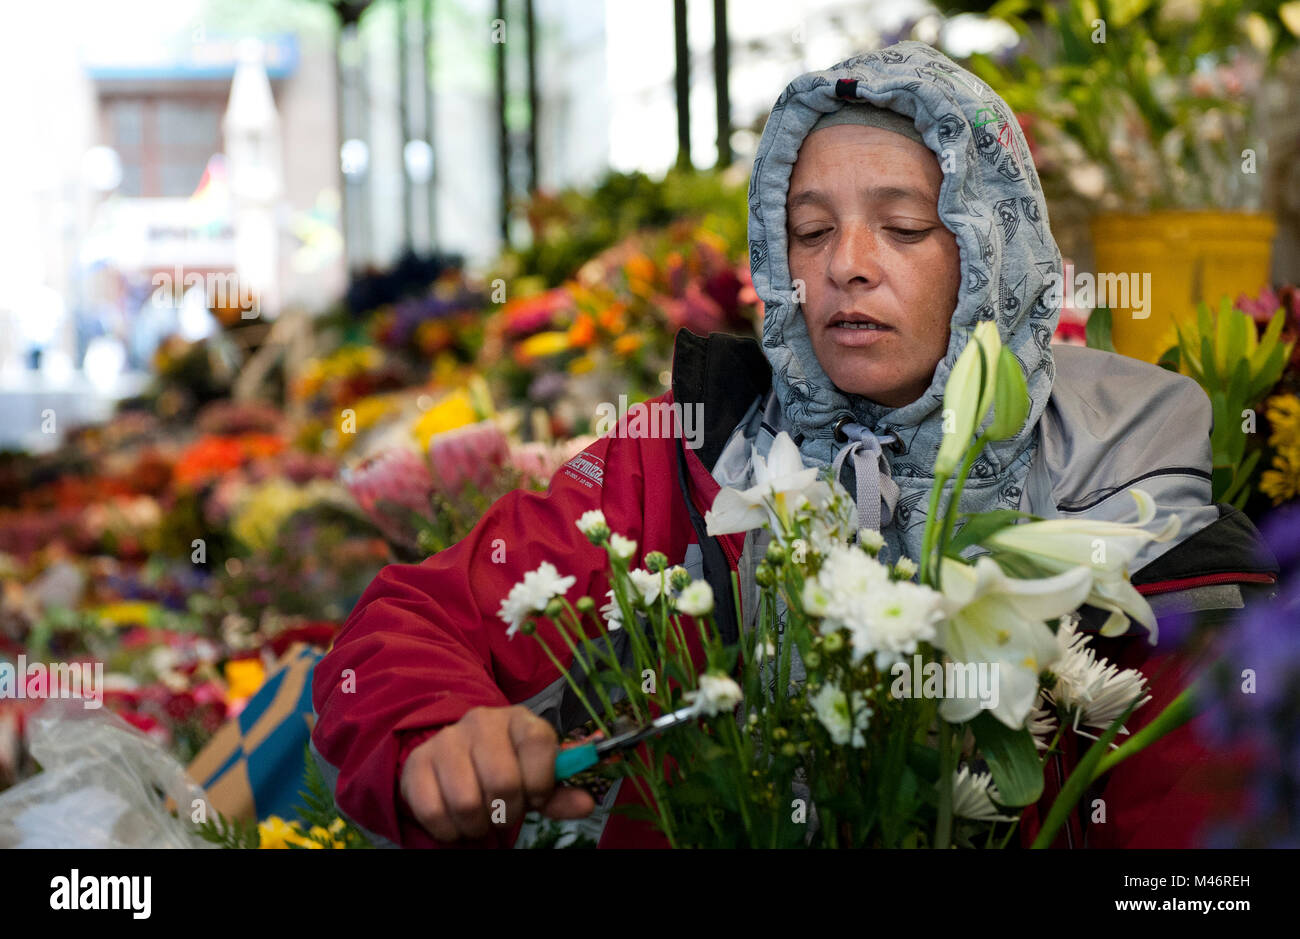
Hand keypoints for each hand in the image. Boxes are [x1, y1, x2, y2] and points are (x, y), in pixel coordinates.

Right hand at [399, 705, 596, 842]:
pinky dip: (449, 830)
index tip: (536, 797)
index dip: (540, 782)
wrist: (453, 757)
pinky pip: (433, 812)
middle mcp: (481, 721)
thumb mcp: (536, 776)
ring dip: (478, 824)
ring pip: (466, 802)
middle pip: (502, 781)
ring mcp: (446, 740)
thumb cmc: (506, 767)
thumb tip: (586, 804)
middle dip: (508, 811)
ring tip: (482, 817)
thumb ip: (560, 791)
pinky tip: (457, 820)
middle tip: (505, 812)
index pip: (539, 744)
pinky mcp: (416, 765)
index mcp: (519, 719)